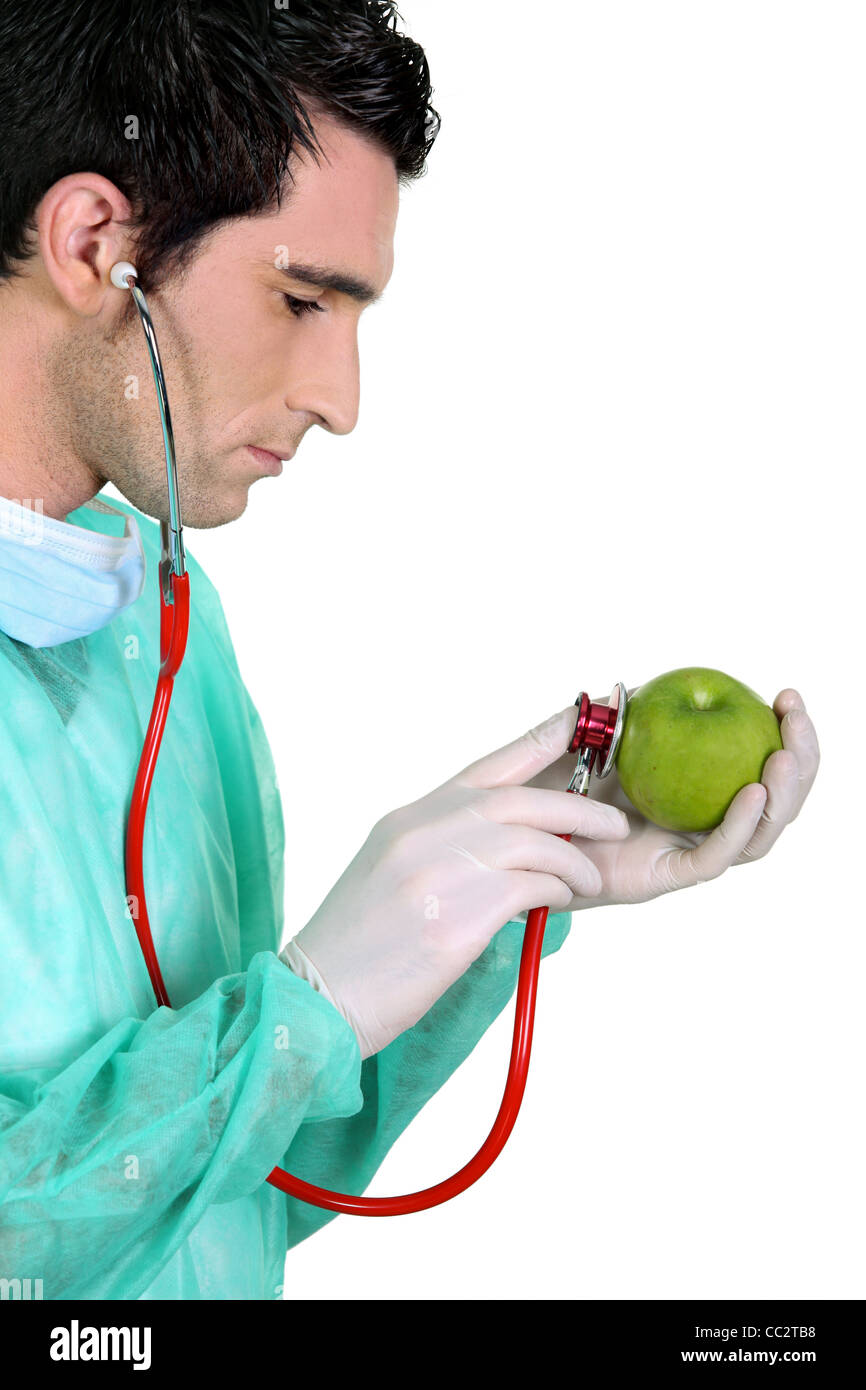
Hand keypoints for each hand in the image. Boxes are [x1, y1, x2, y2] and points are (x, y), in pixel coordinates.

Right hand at [282, 705, 630, 1056]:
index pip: (487, 765)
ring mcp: (438, 872)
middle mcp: (423, 832)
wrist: (319, 996)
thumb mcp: (392, 869)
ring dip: (574, 861)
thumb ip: (443, 844)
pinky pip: (530, 888)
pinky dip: (556, 892)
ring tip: (590, 881)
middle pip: (521, 801)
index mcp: (410, 817)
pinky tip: (561, 904)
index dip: (541, 739)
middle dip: (578, 808)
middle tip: (614, 824)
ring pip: (534, 843)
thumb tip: (505, 841)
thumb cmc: (360, 944)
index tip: (581, 721)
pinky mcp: (455, 919)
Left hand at [525, 687, 819, 906]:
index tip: (785, 695)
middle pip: (770, 798)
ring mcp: (681, 849)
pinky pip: (711, 857)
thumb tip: (630, 690)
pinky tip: (750, 795)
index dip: (780, 731)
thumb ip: (601, 716)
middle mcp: (694, 818)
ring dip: (779, 796)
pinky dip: (737, 828)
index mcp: (687, 784)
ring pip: (755, 834)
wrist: (511, 845)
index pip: (751, 759)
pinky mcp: (663, 876)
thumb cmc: (541, 793)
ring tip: (783, 758)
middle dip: (797, 758)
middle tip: (796, 719)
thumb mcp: (572, 741)